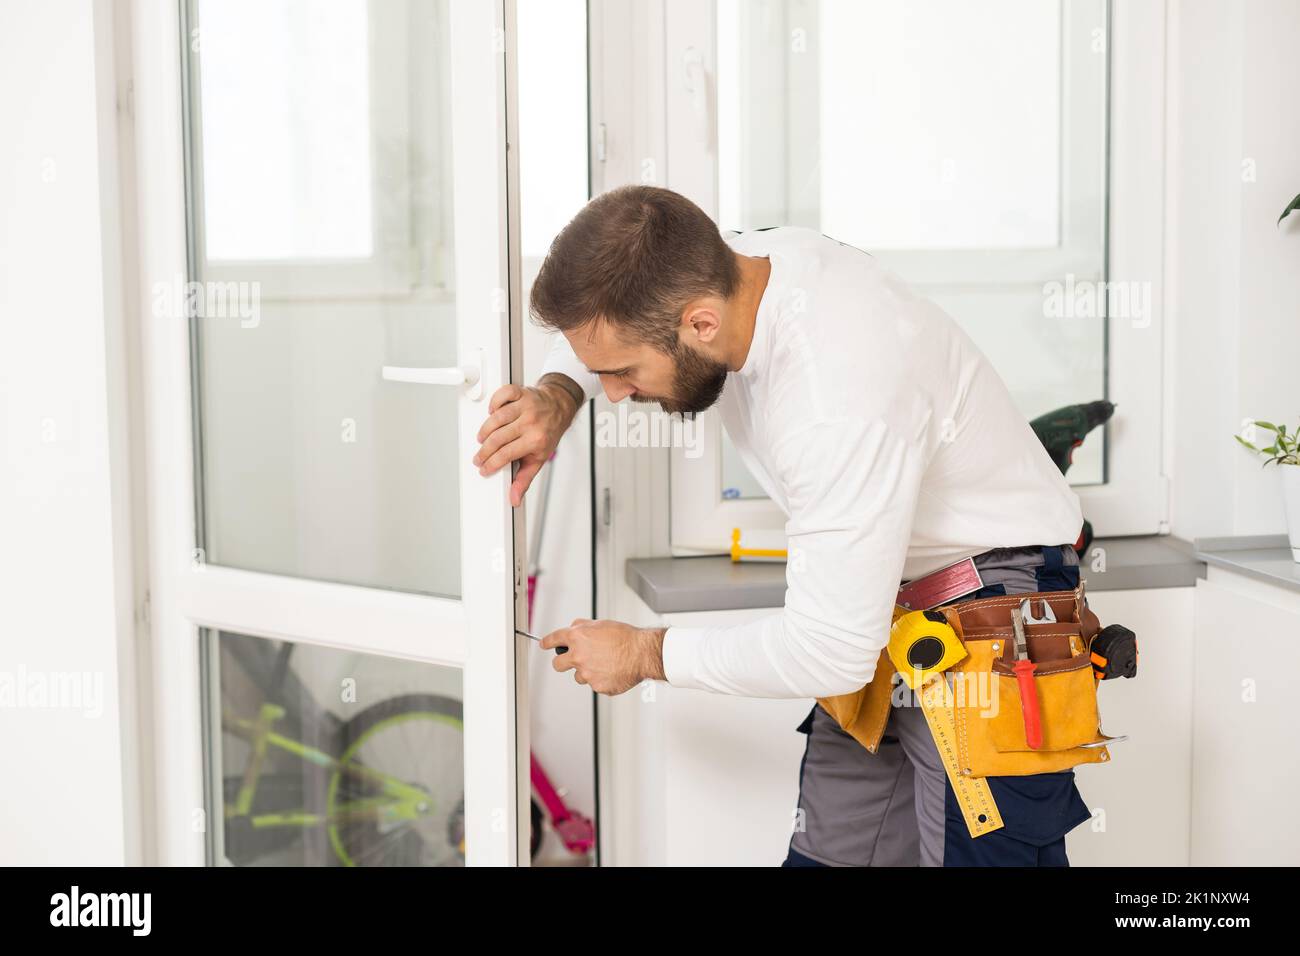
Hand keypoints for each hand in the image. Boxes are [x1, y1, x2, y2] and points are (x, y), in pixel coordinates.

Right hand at [473, 375, 580, 506]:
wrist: (560, 408)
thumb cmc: (547, 433)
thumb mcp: (539, 458)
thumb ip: (525, 479)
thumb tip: (514, 498)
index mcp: (536, 440)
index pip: (506, 454)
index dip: (491, 464)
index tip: (483, 468)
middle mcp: (531, 422)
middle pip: (498, 438)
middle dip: (484, 451)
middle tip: (479, 457)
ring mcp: (526, 406)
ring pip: (497, 418)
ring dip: (485, 430)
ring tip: (482, 439)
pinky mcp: (522, 392)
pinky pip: (503, 394)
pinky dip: (494, 402)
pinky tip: (491, 413)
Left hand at [541, 618, 666, 695]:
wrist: (642, 654)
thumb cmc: (626, 638)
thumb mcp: (601, 624)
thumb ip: (583, 627)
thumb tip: (575, 628)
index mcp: (577, 638)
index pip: (554, 639)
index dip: (547, 642)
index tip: (544, 644)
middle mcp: (578, 657)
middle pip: (557, 664)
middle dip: (562, 662)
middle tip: (571, 660)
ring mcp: (587, 674)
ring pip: (579, 676)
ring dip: (587, 671)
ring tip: (605, 664)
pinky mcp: (597, 686)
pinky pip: (595, 684)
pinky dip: (602, 679)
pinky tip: (613, 671)